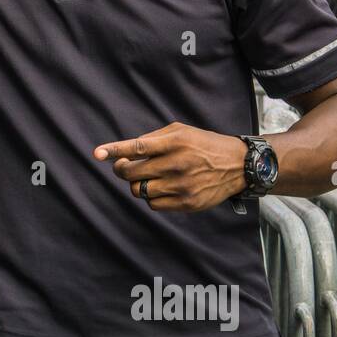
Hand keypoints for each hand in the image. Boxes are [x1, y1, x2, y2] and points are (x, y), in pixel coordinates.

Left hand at [94, 123, 246, 212]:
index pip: (137, 148)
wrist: (239, 166)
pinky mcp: (187, 203)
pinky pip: (153, 205)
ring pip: (140, 191)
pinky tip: (162, 188)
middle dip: (122, 170)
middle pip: (132, 173)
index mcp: (175, 142)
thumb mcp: (181, 131)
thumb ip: (153, 138)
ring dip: (137, 184)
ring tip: (148, 177)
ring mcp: (182, 186)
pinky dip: (151, 197)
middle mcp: (177, 164)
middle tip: (124, 167)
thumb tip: (126, 151)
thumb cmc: (204, 145)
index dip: (115, 150)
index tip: (97, 153)